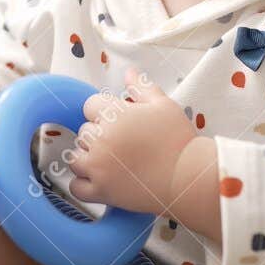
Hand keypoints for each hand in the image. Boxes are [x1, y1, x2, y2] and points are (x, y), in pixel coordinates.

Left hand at [68, 68, 195, 214]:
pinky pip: (76, 187)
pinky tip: (99, 179)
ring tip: (112, 161)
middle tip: (121, 143)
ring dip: (89, 158)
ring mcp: (99, 167)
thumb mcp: (164, 106)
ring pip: (75, 157)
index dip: (103, 112)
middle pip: (83, 132)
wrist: (188, 178)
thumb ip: (142, 87)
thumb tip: (129, 73)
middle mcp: (102, 140)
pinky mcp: (102, 191)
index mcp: (115, 115)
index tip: (117, 122)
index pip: (90, 106)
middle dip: (99, 135)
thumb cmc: (179, 142)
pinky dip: (84, 184)